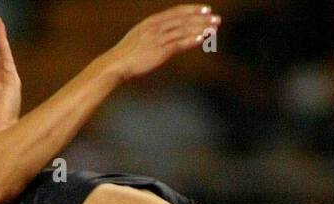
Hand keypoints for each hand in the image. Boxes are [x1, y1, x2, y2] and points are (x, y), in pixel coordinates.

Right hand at [103, 5, 220, 80]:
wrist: (115, 64)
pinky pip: (178, 44)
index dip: (192, 10)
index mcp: (151, 22)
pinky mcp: (159, 51)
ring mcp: (157, 38)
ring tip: (215, 29)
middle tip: (217, 19)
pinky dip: (191, 40)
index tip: (206, 9)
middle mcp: (156, 27)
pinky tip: (202, 39)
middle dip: (202, 19)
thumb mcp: (139, 38)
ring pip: (183, 30)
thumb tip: (165, 36)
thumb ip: (153, 34)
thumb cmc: (126, 55)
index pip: (176, 12)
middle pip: (183, 19)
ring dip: (201, 29)